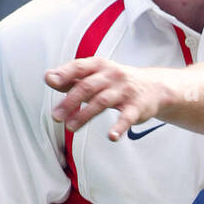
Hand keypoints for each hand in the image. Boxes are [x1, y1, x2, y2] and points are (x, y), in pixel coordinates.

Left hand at [46, 57, 171, 140]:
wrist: (154, 87)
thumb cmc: (118, 82)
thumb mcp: (97, 75)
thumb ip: (73, 78)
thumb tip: (48, 77)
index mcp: (100, 66)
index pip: (79, 67)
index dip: (64, 73)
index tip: (50, 81)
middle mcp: (112, 76)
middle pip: (87, 87)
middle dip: (70, 102)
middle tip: (56, 117)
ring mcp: (125, 91)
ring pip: (102, 102)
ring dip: (84, 115)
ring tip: (71, 128)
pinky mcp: (136, 107)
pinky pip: (126, 117)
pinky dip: (119, 127)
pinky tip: (111, 136)